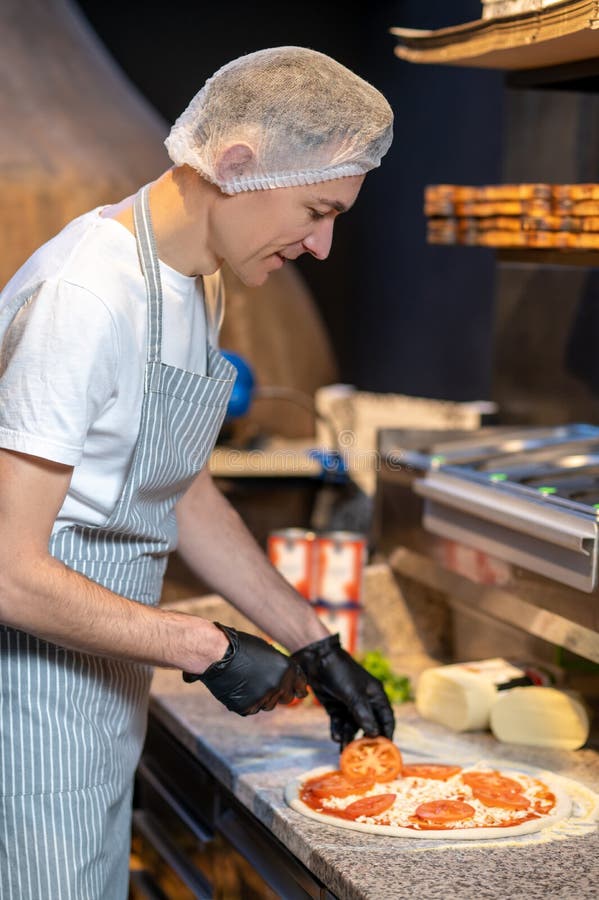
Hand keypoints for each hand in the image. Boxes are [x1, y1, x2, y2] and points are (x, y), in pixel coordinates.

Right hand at [183, 622, 306, 715]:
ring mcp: (264, 698)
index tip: (299, 693)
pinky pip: (251, 709)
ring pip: (268, 705)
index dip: (299, 689)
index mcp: (287, 668)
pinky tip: (237, 688)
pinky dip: (245, 702)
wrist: (217, 652)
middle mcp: (279, 685)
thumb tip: (288, 679)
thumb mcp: (268, 652)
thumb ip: (280, 668)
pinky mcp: (248, 707)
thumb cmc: (241, 647)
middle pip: (286, 698)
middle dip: (279, 694)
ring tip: (246, 682)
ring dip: (261, 698)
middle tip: (265, 685)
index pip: (301, 686)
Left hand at [292, 634, 394, 747]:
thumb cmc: (340, 672)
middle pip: (368, 725)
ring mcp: (349, 704)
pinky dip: (338, 730)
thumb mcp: (353, 694)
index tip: (385, 751)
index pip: (386, 718)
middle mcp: (364, 701)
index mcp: (375, 695)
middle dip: (365, 740)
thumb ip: (363, 714)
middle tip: (362, 757)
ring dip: (349, 737)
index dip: (387, 734)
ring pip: (352, 726)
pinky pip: (339, 722)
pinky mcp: (335, 706)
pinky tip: (336, 737)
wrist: (316, 659)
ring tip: (344, 751)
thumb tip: (374, 733)